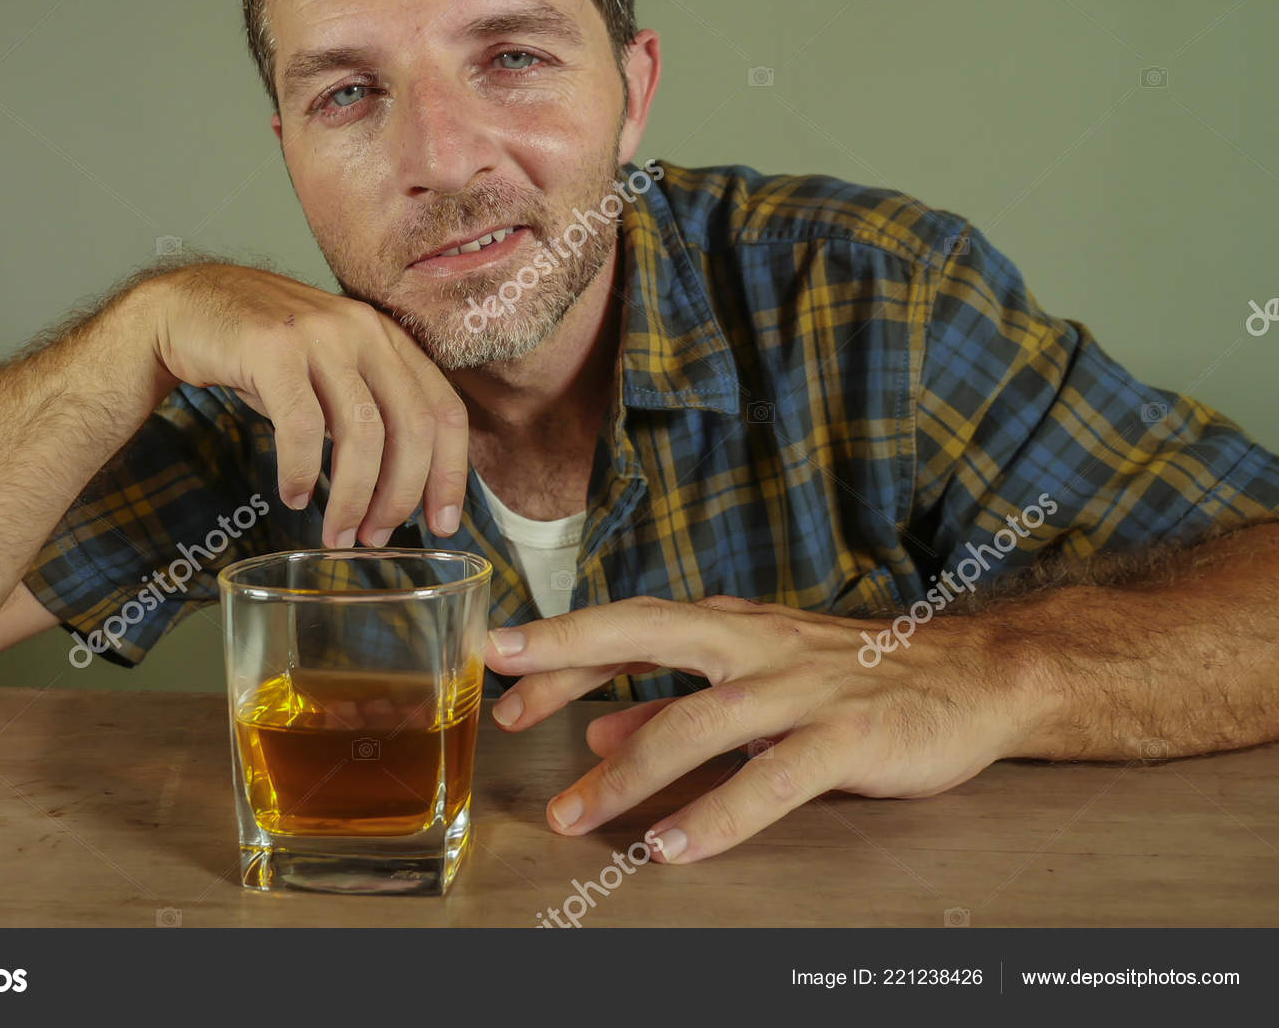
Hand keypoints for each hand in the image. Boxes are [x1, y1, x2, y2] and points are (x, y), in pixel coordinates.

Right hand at [136, 265, 468, 548]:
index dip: (451, 473)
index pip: (445, 410)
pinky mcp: (273, 347)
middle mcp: (364, 329)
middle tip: (379, 538)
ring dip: (353, 497)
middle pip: (412, 427)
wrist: (187, 305)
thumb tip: (404, 488)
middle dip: (401, 495)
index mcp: (389, 337)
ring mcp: (320, 334)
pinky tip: (293, 495)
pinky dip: (301, 472)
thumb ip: (371, 412)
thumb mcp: (331, 374)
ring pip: (362, 433)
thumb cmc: (265, 354)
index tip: (443, 523)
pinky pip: (302, 427)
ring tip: (337, 533)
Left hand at [484, 594, 1037, 863]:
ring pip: (701, 720)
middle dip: (569, 656)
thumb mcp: (756, 679)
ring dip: (630, 772)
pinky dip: (718, 814)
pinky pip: (772, 778)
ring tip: (577, 818)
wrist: (974, 675)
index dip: (562, 646)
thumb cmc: (854, 677)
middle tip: (504, 694)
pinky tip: (672, 847)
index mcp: (728, 626)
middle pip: (647, 634)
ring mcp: (801, 685)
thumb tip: (596, 729)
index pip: (629, 626)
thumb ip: (674, 705)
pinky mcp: (848, 733)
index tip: (498, 665)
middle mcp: (754, 643)